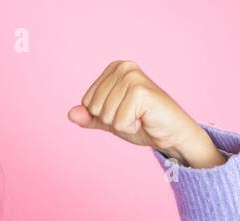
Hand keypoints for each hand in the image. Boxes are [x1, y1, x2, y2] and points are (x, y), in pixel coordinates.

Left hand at [68, 60, 223, 167]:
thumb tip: (70, 114)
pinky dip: (130, 127)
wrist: (169, 134)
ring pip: (106, 115)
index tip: (123, 111)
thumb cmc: (141, 123)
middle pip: (94, 107)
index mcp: (114, 69)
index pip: (86, 101)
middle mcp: (123, 67)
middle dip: (112, 119)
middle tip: (132, 115)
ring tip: (139, 117)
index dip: (102, 115)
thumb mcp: (109, 120)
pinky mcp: (140, 91)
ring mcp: (132, 77)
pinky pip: (119, 121)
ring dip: (122, 123)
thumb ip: (89, 117)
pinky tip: (144, 119)